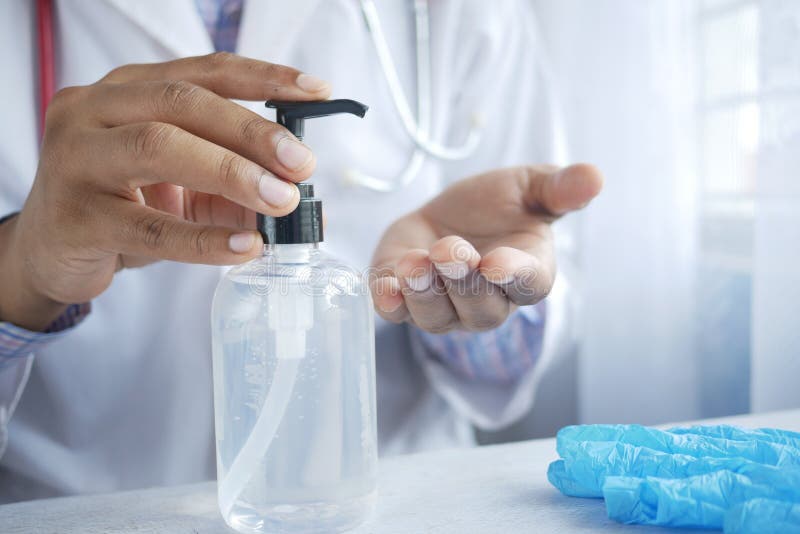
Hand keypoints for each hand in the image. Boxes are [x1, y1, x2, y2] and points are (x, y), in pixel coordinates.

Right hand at [0, 53, 330, 330]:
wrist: (52, 250)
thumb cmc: (124, 204)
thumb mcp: (183, 184)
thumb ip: (232, 180)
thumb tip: (299, 195)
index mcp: (129, 89)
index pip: (204, 72)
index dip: (263, 78)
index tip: (315, 92)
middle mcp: (96, 109)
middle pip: (183, 104)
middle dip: (252, 132)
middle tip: (301, 165)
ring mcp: (77, 159)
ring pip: (158, 147)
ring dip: (231, 173)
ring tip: (281, 201)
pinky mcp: (75, 216)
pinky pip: (148, 227)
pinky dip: (203, 240)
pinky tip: (245, 247)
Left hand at [370, 164, 602, 332]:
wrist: (447, 214)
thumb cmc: (495, 207)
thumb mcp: (529, 187)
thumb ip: (559, 188)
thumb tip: (594, 176)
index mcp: (526, 274)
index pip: (527, 285)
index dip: (512, 276)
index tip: (496, 263)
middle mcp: (487, 301)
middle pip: (480, 308)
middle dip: (464, 282)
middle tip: (450, 250)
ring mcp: (444, 307)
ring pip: (436, 317)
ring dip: (425, 292)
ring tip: (415, 263)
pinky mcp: (404, 300)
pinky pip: (397, 313)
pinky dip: (392, 302)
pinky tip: (386, 285)